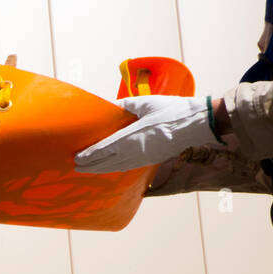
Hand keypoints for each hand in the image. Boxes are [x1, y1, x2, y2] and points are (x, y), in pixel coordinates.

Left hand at [75, 95, 217, 173]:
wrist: (197, 124)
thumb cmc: (173, 110)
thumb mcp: (147, 103)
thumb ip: (127, 105)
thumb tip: (112, 104)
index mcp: (131, 137)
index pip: (103, 149)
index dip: (88, 155)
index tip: (76, 158)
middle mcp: (134, 151)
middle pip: (105, 162)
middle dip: (89, 166)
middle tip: (75, 167)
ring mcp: (142, 158)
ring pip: (115, 167)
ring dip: (99, 170)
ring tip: (87, 170)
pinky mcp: (149, 161)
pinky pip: (126, 167)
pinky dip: (113, 168)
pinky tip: (108, 168)